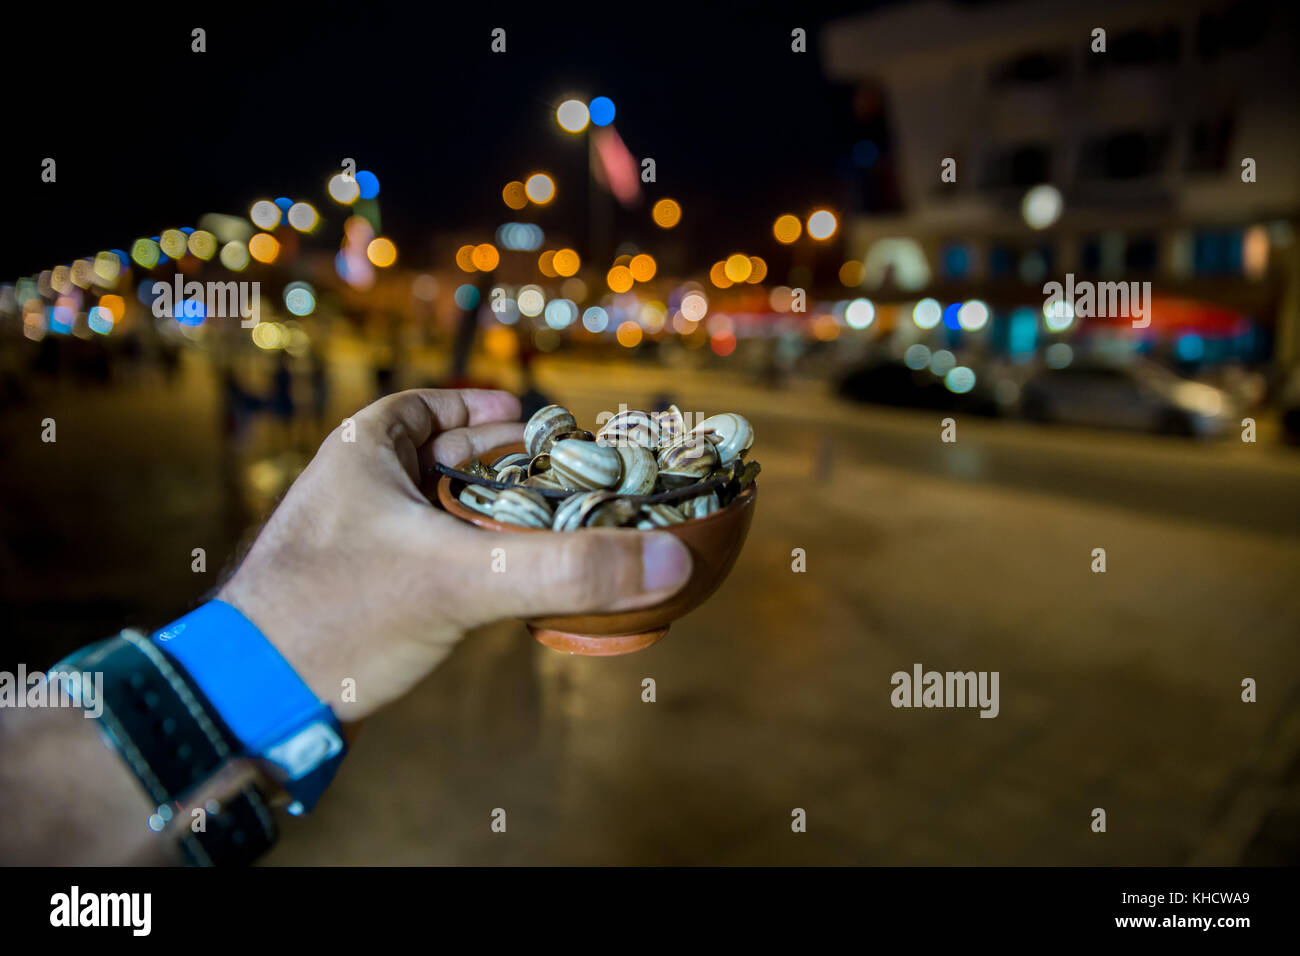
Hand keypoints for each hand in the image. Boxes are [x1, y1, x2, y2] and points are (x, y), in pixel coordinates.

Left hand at [217, 389, 691, 721]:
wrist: (248, 706)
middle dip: (506, 472)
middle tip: (566, 482)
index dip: (484, 412)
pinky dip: (471, 565)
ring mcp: (355, 545)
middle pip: (444, 464)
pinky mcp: (360, 595)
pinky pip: (428, 563)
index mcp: (364, 452)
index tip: (531, 420)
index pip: (431, 409)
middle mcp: (356, 489)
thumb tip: (670, 559)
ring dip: (492, 524)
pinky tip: (507, 587)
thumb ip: (567, 568)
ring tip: (552, 532)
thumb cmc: (337, 616)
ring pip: (438, 518)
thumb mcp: (461, 580)